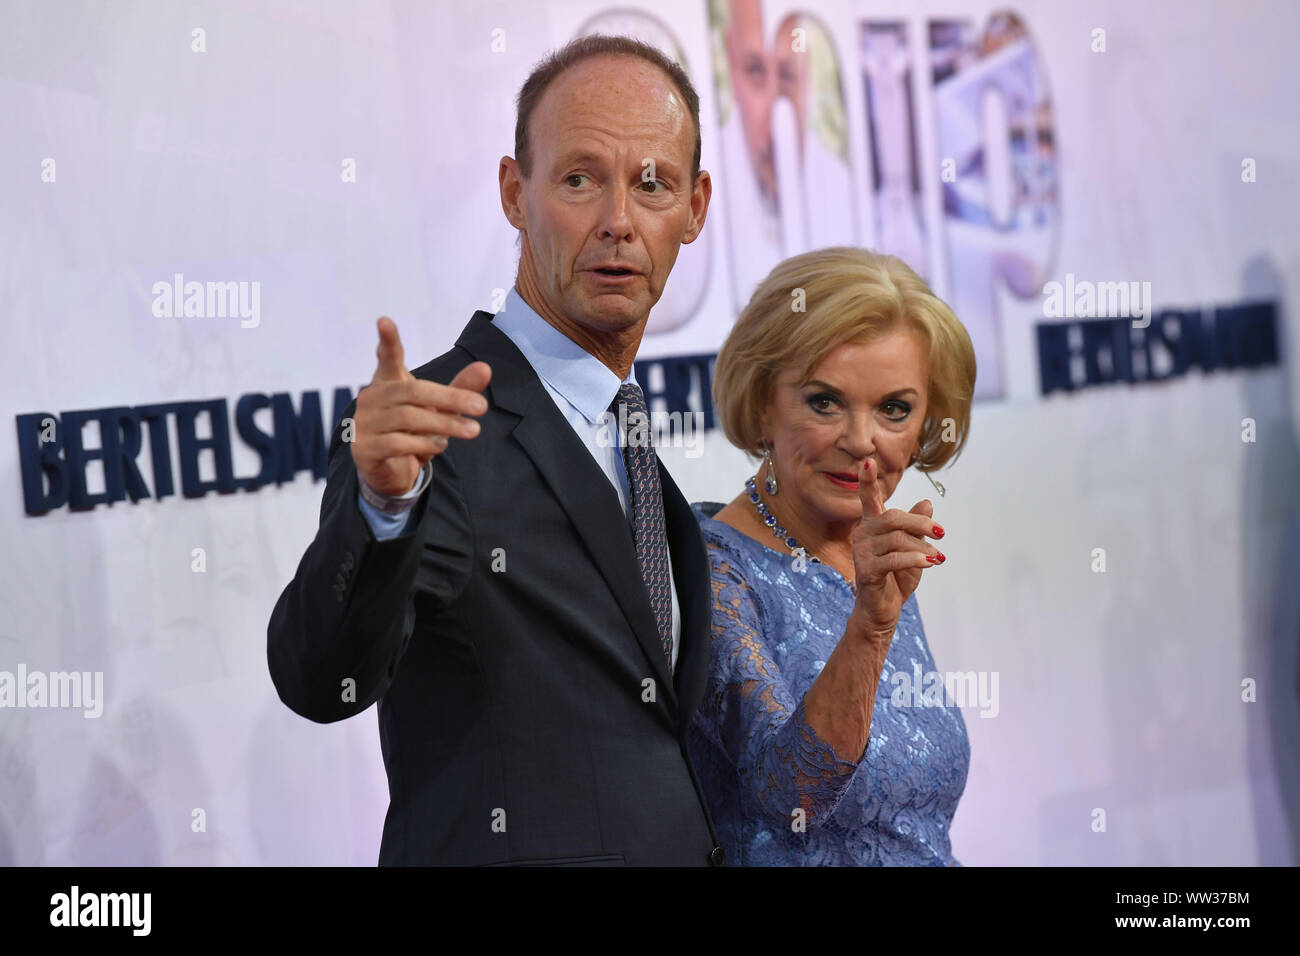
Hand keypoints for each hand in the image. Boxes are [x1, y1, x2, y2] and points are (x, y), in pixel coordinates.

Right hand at [349, 316, 491, 496]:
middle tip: (482, 408)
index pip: (387, 358)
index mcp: (387, 382)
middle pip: (414, 391)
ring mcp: (364, 423)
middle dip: (451, 399)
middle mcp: (371, 398)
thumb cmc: (414, 432)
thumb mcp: (440, 410)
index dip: (387, 341)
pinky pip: (398, 443)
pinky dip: (424, 444)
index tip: (384, 320)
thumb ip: (460, 389)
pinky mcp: (365, 449)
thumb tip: (486, 368)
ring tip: (470, 431)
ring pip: (409, 417)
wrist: (390, 473)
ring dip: (445, 425)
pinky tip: (439, 446)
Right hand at [849, 458, 944, 640]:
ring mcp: (862, 552)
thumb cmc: (896, 578)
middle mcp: (863, 535)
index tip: (867, 460)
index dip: (867, 480)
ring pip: (896, 539)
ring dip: (922, 546)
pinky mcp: (866, 570)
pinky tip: (930, 562)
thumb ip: (917, 527)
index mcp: (872, 526)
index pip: (869, 499)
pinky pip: (894, 558)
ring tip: (937, 556)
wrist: (883, 610)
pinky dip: (915, 558)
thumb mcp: (913, 549)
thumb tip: (927, 503)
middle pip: (892, 517)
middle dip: (920, 523)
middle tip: (941, 532)